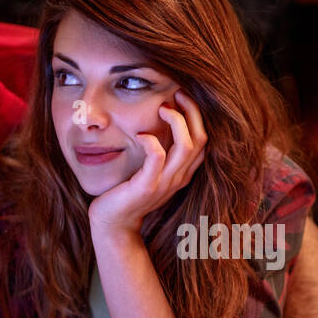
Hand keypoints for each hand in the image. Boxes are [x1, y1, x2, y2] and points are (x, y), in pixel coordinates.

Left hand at [87, 89, 206, 234]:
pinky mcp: (147, 186)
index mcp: (182, 172)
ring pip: (186, 146)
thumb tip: (158, 124)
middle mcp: (179, 177)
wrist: (114, 223)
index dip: (197, 116)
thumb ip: (160, 153)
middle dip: (192, 111)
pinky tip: (140, 134)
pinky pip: (157, 157)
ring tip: (163, 107)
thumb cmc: (128, 193)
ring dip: (177, 121)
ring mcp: (165, 182)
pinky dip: (151, 141)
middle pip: (201, 139)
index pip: (204, 140)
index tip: (182, 98)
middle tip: (177, 94)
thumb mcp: (150, 171)